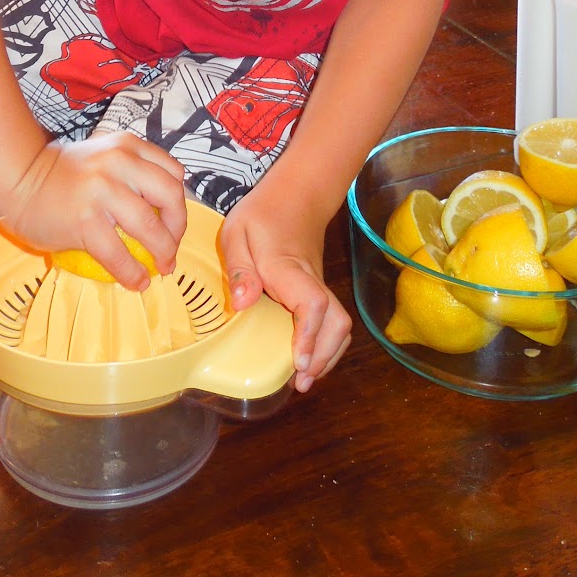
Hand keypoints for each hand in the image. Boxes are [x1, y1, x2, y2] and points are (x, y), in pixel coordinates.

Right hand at [6, 132, 186, 288]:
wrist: (18, 179)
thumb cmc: (61, 172)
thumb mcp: (103, 154)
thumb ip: (131, 169)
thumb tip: (161, 209)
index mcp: (126, 146)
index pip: (173, 173)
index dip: (180, 204)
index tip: (174, 223)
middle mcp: (118, 163)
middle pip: (170, 197)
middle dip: (178, 228)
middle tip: (171, 249)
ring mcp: (102, 191)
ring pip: (150, 227)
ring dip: (163, 253)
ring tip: (161, 268)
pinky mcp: (85, 221)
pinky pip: (118, 253)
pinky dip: (132, 272)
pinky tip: (136, 282)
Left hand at [219, 191, 351, 392]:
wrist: (297, 194)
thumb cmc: (263, 214)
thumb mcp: (237, 232)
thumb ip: (239, 269)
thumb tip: (243, 304)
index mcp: (287, 266)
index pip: (311, 302)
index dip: (309, 334)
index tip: (298, 361)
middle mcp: (310, 280)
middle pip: (336, 321)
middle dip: (323, 356)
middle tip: (300, 382)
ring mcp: (319, 285)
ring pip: (340, 324)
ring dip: (327, 355)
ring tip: (304, 379)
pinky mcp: (319, 291)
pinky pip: (332, 321)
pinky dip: (326, 345)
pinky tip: (307, 359)